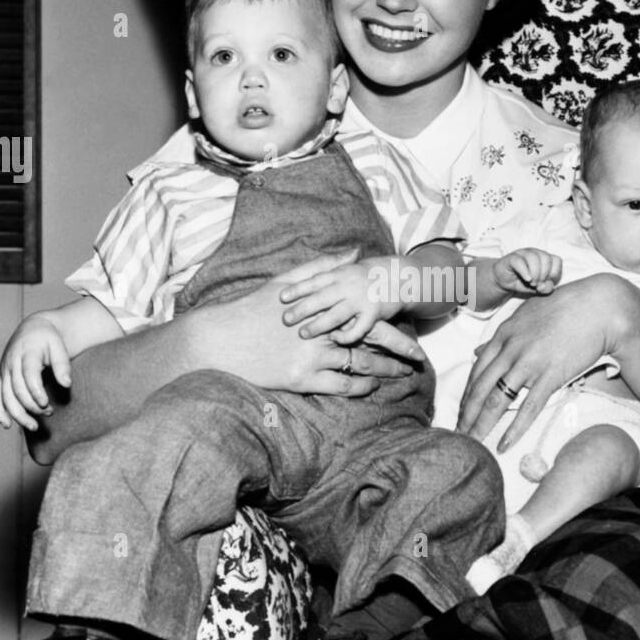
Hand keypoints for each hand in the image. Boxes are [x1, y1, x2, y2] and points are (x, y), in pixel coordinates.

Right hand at [0, 314, 71, 430]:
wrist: (32, 329)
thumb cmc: (49, 339)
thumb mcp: (59, 346)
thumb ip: (63, 365)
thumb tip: (66, 384)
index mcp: (27, 352)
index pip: (28, 375)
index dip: (36, 391)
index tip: (46, 403)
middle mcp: (12, 362)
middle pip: (17, 389)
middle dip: (32, 405)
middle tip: (50, 413)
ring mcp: (5, 371)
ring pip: (5, 397)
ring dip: (18, 414)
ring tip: (34, 427)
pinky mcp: (2, 378)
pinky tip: (7, 425)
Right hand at [194, 250, 422, 394]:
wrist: (220, 339)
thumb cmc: (250, 309)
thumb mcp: (284, 282)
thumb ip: (321, 267)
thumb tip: (354, 252)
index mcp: (321, 308)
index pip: (367, 316)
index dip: (393, 325)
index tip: (412, 328)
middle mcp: (322, 332)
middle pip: (372, 341)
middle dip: (399, 351)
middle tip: (418, 360)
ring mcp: (312, 357)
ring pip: (361, 365)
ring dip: (384, 371)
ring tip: (401, 375)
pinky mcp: (301, 379)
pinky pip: (341, 386)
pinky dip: (359, 387)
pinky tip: (370, 387)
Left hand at [278, 253, 392, 343]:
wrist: (400, 276)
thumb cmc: (366, 275)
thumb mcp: (346, 268)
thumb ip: (325, 271)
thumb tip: (299, 278)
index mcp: (339, 273)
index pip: (314, 280)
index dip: (297, 288)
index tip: (280, 297)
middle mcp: (349, 285)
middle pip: (322, 298)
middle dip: (302, 309)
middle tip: (285, 319)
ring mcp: (362, 299)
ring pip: (337, 314)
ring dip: (319, 324)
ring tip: (303, 333)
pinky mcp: (374, 313)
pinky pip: (359, 327)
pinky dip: (347, 334)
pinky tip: (336, 339)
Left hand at [458, 274, 621, 451]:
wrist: (598, 308)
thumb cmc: (564, 308)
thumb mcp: (525, 316)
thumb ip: (500, 336)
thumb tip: (477, 351)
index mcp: (503, 335)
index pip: (476, 371)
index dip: (466, 395)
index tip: (460, 413)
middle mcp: (510, 349)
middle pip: (480, 389)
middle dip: (466, 415)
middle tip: (457, 435)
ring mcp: (529, 363)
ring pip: (496, 401)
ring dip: (481, 425)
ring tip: (473, 444)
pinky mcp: (550, 375)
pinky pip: (528, 408)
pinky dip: (514, 429)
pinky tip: (503, 444)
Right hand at [492, 247, 561, 298]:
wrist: (504, 282)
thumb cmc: (523, 282)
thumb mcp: (537, 289)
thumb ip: (545, 289)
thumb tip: (545, 286)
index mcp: (544, 258)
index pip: (557, 260)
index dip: (555, 273)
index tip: (547, 283)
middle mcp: (535, 253)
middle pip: (546, 258)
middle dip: (544, 274)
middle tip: (538, 284)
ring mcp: (523, 254)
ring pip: (533, 257)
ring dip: (535, 273)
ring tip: (532, 283)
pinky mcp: (511, 258)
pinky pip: (520, 261)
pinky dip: (525, 272)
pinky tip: (527, 279)